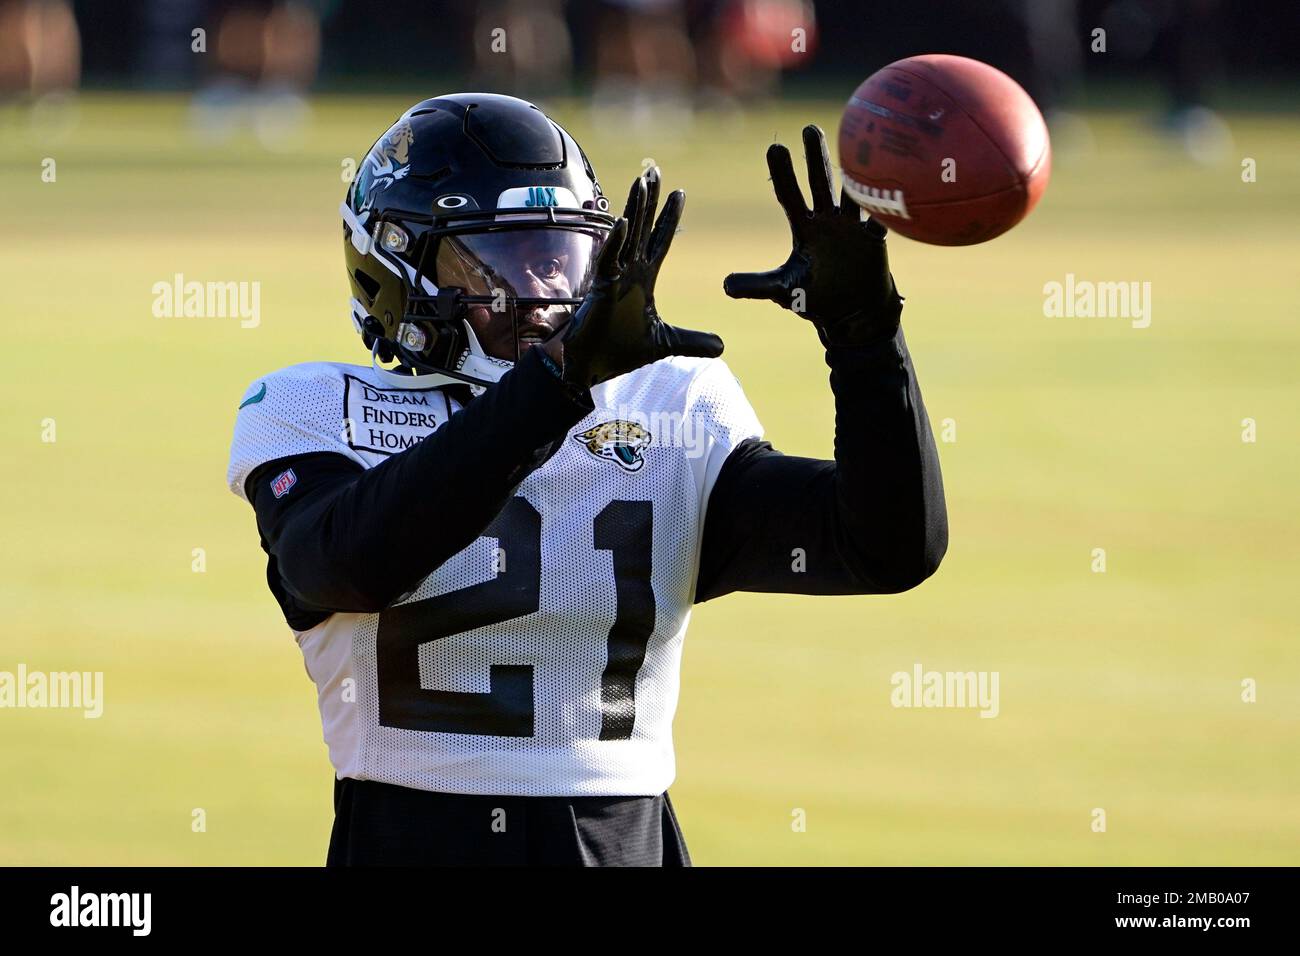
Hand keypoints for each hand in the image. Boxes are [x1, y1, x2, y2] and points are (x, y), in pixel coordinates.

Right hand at [548, 168, 723, 388]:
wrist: (594, 368)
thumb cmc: (621, 352)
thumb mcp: (666, 344)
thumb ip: (692, 341)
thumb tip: (722, 347)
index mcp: (643, 279)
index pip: (660, 242)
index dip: (668, 218)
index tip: (680, 192)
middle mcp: (628, 272)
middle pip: (642, 228)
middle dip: (649, 200)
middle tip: (655, 169)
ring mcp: (614, 278)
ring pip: (626, 236)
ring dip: (635, 209)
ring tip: (641, 181)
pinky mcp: (600, 290)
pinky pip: (608, 260)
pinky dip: (616, 242)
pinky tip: (624, 223)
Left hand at [724, 125, 902, 345]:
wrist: (853, 313)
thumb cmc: (817, 298)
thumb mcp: (783, 291)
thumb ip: (756, 286)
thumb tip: (724, 285)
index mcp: (805, 228)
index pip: (790, 196)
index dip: (783, 173)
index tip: (774, 146)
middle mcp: (827, 220)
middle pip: (820, 182)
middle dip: (815, 156)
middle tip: (808, 128)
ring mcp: (852, 226)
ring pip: (851, 192)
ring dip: (852, 171)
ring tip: (855, 143)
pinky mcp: (874, 238)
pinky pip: (879, 216)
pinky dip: (882, 202)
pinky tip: (886, 183)